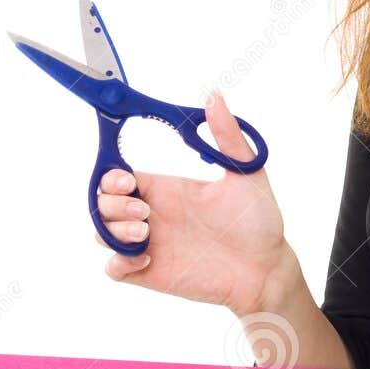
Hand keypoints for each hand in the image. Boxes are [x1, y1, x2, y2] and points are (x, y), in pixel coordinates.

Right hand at [94, 90, 287, 313]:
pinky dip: (119, 262)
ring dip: (112, 230)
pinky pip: (114, 269)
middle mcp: (154, 215)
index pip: (120, 175)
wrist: (267, 268)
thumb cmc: (259, 222)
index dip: (113, 174)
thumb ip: (227, 136)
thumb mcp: (246, 173)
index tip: (129, 178)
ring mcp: (150, 244)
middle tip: (143, 211)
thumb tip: (213, 95)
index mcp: (168, 189)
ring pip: (102, 234)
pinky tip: (147, 258)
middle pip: (103, 202)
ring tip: (145, 231)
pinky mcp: (151, 273)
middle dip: (110, 203)